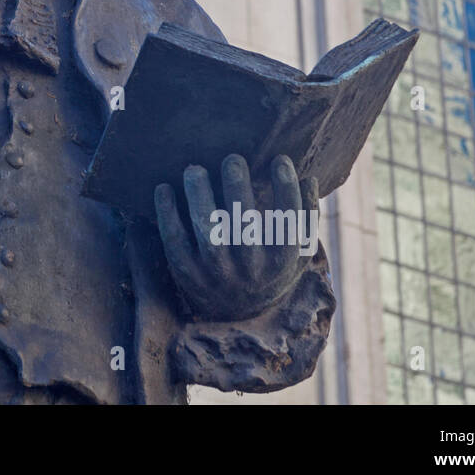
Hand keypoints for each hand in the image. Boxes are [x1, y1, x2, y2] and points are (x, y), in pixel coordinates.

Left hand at [154, 153, 317, 321]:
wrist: (237, 315)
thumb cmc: (270, 269)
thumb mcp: (297, 253)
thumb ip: (305, 218)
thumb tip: (310, 178)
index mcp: (281, 263)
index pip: (288, 223)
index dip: (287, 190)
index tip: (281, 159)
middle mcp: (250, 270)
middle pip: (244, 226)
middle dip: (238, 188)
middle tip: (233, 158)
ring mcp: (218, 274)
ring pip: (209, 233)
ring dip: (200, 198)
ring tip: (195, 169)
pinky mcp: (188, 275)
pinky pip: (175, 243)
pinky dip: (167, 214)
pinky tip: (164, 187)